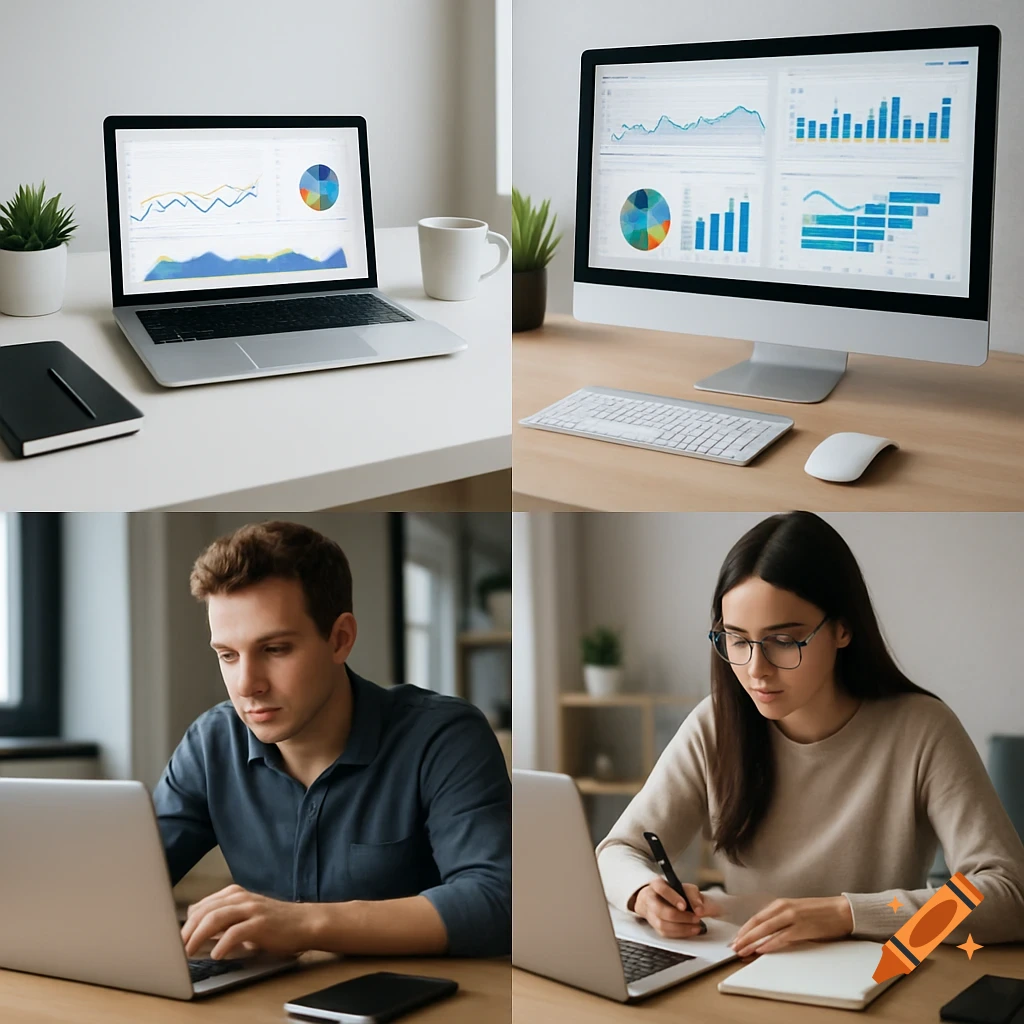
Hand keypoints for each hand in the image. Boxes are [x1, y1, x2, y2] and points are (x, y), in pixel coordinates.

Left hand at [181, 884, 315, 959]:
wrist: (303, 923)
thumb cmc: (273, 922)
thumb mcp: (245, 915)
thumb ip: (224, 917)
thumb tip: (195, 925)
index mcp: (235, 894)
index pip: (202, 905)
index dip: (186, 923)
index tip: (176, 939)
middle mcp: (241, 898)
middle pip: (205, 911)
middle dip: (187, 931)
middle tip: (177, 948)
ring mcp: (251, 909)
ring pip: (216, 918)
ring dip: (198, 937)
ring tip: (189, 951)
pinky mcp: (260, 923)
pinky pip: (235, 932)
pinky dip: (222, 944)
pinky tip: (217, 954)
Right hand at [632, 878, 722, 938]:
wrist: (666, 900)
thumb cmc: (677, 893)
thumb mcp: (686, 888)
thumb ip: (693, 896)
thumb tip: (699, 910)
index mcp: (656, 885)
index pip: (662, 889)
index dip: (673, 898)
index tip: (684, 906)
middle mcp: (650, 899)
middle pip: (660, 910)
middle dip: (680, 917)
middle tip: (696, 918)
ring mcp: (650, 913)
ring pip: (662, 924)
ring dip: (681, 927)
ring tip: (696, 926)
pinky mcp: (654, 926)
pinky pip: (665, 933)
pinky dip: (679, 933)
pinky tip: (690, 930)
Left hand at [729, 895, 853, 955]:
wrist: (841, 910)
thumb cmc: (819, 912)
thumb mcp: (795, 911)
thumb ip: (781, 919)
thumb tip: (765, 933)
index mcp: (780, 904)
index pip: (756, 917)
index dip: (744, 929)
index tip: (735, 939)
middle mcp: (783, 908)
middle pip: (757, 923)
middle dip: (743, 936)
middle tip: (733, 947)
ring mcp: (792, 917)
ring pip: (765, 930)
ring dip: (752, 941)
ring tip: (742, 951)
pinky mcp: (802, 928)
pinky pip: (781, 937)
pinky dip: (769, 943)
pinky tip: (761, 949)